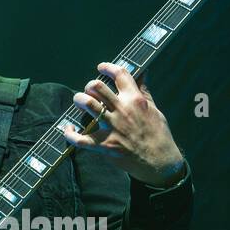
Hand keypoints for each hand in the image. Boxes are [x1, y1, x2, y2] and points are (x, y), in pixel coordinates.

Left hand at [63, 62, 185, 186]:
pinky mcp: (105, 145)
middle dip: (90, 85)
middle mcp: (123, 111)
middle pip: (98, 87)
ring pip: (88, 104)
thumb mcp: (154, 109)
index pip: (120, 74)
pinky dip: (71, 134)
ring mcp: (113, 128)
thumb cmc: (158, 135)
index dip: (108, 67)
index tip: (101, 67)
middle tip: (89, 90)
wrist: (160, 162)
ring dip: (79, 100)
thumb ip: (144, 91)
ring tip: (79, 102)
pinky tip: (69, 130)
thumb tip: (142, 73)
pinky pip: (81, 139)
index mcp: (136, 100)